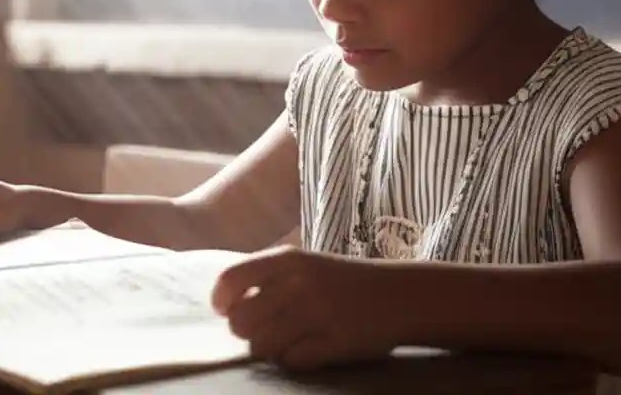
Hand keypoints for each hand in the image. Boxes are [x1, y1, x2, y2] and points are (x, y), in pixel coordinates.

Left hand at [211, 245, 401, 370]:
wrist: (399, 296)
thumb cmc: (340, 282)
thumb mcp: (303, 264)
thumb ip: (265, 278)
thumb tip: (224, 305)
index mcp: (287, 260)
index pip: (231, 280)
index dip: (221, 302)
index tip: (226, 311)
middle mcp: (299, 284)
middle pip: (241, 321)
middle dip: (247, 332)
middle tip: (263, 330)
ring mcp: (318, 313)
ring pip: (263, 346)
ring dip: (270, 349)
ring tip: (288, 340)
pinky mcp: (336, 342)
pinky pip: (292, 361)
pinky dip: (295, 360)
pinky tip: (309, 349)